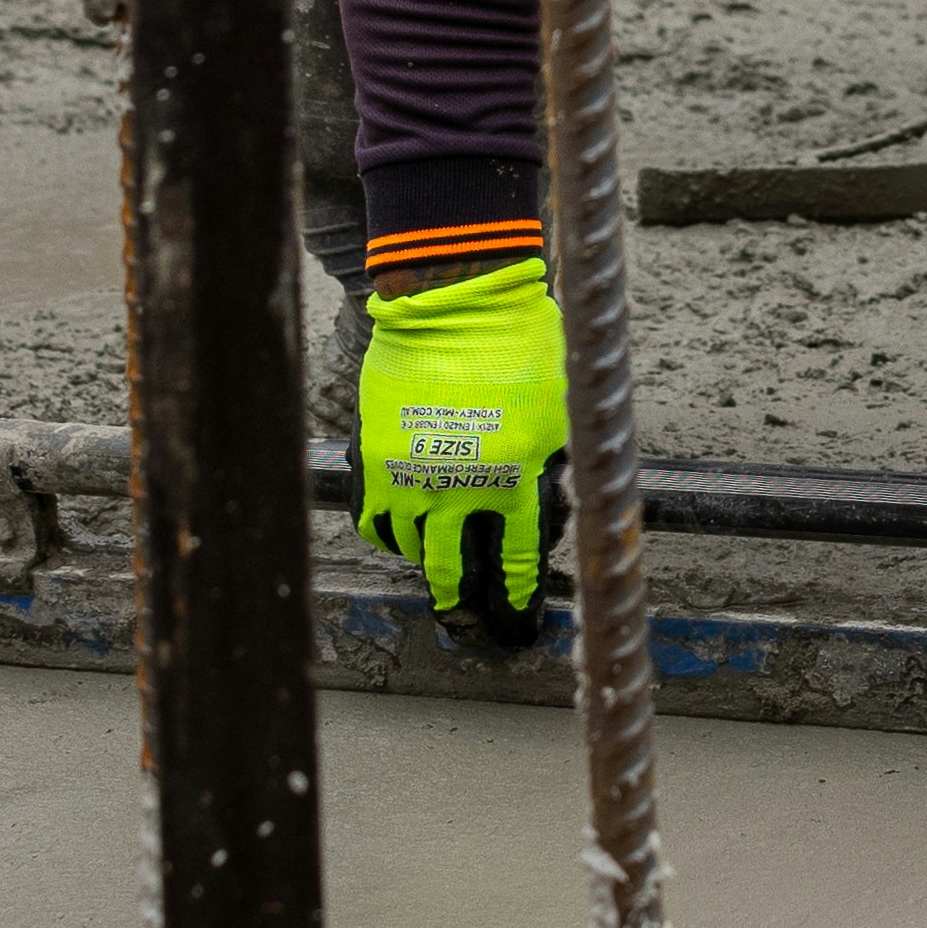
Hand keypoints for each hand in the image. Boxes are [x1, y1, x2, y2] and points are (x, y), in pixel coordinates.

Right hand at [360, 258, 565, 637]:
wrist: (454, 300)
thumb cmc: (520, 344)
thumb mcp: (554, 410)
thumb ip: (546, 464)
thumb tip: (542, 506)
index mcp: (512, 479)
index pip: (516, 562)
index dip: (516, 599)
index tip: (518, 622)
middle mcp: (457, 489)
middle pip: (455, 573)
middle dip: (464, 608)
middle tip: (468, 627)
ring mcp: (408, 476)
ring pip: (413, 548)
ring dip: (429, 562)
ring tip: (439, 570)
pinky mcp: (372, 457)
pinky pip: (373, 519)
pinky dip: (389, 534)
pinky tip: (403, 533)